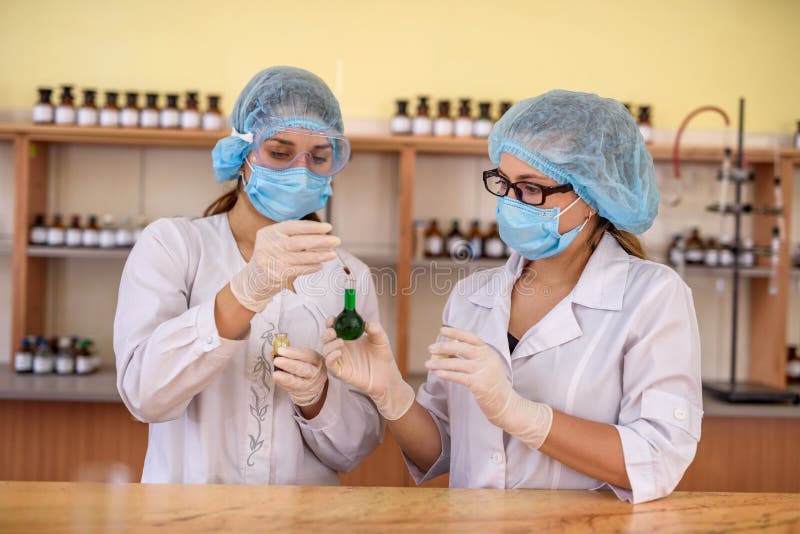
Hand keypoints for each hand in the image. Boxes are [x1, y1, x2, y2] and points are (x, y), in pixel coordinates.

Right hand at [229, 220, 339, 312]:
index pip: (293, 226)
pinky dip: (311, 267)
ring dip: (319, 255)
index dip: (312, 227)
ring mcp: (272, 261)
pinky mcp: (277, 275)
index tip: (328, 228)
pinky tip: (320, 265)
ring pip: (301, 257)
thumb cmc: (270, 257)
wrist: (253, 280)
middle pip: (299, 241)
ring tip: (332, 254)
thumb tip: (322, 233)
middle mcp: (269, 245)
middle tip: (336, 240)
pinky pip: (299, 270)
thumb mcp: (276, 241)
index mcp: (269, 232)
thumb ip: (293, 236)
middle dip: (320, 240)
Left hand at [273, 346, 327, 406]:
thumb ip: (290, 354)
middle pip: (304, 369)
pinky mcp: (301, 392)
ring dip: (285, 378)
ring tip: (276, 373)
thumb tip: (275, 352)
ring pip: (298, 382)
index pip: (308, 355)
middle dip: (289, 364)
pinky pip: (291, 389)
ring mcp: (309, 384)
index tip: (281, 350)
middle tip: (277, 361)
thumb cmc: (307, 366)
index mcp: (316, 360)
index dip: (293, 352)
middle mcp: (315, 372)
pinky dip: (283, 383)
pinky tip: (277, 379)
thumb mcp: (304, 358)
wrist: (313, 384)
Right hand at [321, 318, 414, 419]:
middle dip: (327, 333)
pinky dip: (331, 357)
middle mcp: (342, 347)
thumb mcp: (381, 339)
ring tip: (340, 342)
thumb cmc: (382, 356)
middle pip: (327, 338)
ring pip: (326, 350)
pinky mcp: (341, 371)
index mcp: (349, 337)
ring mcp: (341, 359)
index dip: (331, 322)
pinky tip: (338, 353)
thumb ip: (375, 329)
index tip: (333, 318)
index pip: (335, 327)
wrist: (387, 375)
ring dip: (329, 344)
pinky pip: (330, 364)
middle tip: (333, 330)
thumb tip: (367, 323)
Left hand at [425, 326, 552, 448]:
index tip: (442, 330)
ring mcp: (484, 371)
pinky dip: (447, 374)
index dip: (456, 332)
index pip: (471, 338)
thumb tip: (448, 353)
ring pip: (457, 363)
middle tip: (430, 348)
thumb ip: (472, 358)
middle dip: (444, 347)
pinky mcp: (480, 384)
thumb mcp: (486, 366)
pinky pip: (459, 377)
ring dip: (440, 363)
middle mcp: (487, 359)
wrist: (507, 405)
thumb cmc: (493, 385)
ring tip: (427, 364)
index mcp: (489, 352)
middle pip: (462, 348)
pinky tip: (437, 373)